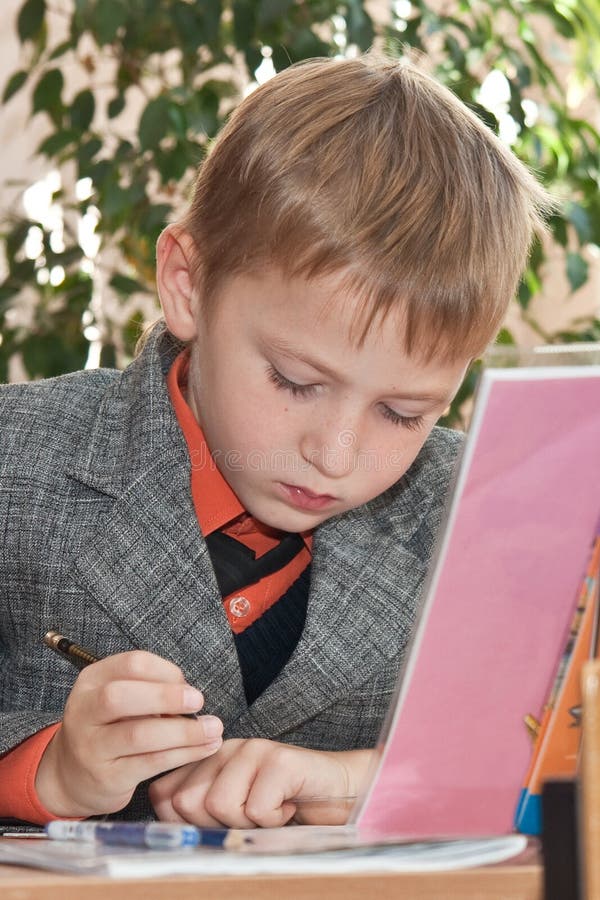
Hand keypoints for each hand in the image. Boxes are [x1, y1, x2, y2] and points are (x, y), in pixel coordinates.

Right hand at [35, 651, 222, 817]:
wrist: (72, 776)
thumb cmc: (109, 728)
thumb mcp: (119, 699)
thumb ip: (148, 689)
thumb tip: (190, 694)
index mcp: (91, 681)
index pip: (131, 664)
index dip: (165, 671)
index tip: (187, 684)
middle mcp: (84, 711)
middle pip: (121, 696)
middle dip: (166, 697)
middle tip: (198, 701)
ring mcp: (91, 747)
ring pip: (138, 734)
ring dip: (183, 731)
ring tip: (213, 729)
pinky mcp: (107, 777)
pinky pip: (150, 763)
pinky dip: (184, 754)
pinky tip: (205, 748)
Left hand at [149, 738, 372, 827]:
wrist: (338, 795)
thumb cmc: (282, 810)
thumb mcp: (232, 816)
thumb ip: (197, 815)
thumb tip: (167, 833)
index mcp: (207, 760)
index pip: (163, 793)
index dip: (183, 823)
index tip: (219, 826)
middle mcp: (224, 748)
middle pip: (187, 802)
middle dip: (216, 825)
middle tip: (249, 818)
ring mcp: (252, 749)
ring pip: (218, 805)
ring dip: (247, 823)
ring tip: (269, 810)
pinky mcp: (279, 759)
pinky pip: (256, 809)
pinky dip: (274, 821)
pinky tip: (288, 808)